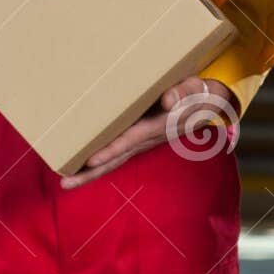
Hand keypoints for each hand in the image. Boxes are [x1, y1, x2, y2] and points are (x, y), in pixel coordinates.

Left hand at [59, 76, 238, 188]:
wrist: (208, 104)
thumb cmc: (198, 93)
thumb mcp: (195, 89)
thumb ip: (183, 92)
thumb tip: (169, 101)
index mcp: (159, 126)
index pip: (132, 139)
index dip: (112, 149)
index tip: (92, 159)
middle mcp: (147, 139)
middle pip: (116, 159)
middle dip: (91, 173)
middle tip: (66, 184)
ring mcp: (142, 141)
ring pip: (114, 160)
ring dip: (90, 172)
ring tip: (65, 181)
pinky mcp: (138, 138)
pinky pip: (116, 153)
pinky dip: (97, 162)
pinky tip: (78, 165)